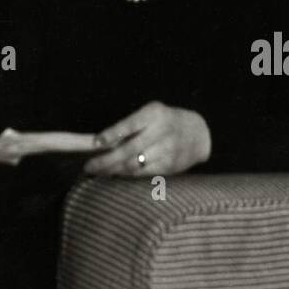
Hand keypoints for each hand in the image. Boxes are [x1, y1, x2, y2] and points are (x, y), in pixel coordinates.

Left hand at [83, 102, 210, 177]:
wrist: (199, 133)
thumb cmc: (166, 121)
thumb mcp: (152, 114)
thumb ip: (131, 126)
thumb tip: (102, 143)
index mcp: (154, 113)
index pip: (129, 124)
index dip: (111, 134)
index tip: (96, 143)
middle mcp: (161, 131)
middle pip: (129, 149)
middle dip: (106, 160)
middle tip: (89, 166)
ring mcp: (167, 150)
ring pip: (135, 164)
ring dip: (113, 170)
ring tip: (98, 172)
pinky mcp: (170, 166)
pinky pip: (144, 173)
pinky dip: (128, 175)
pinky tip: (116, 175)